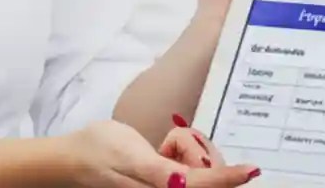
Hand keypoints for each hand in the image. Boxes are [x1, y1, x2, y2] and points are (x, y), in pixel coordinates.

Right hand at [65, 120, 257, 186]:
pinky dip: (186, 158)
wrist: (73, 160)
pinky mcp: (163, 186)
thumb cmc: (99, 152)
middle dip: (200, 156)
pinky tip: (167, 152)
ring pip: (198, 176)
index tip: (251, 170)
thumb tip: (184, 183)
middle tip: (172, 142)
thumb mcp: (129, 154)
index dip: (227, 179)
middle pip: (204, 180)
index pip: (202, 186)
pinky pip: (188, 174)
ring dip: (191, 154)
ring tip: (163, 146)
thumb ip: (159, 172)